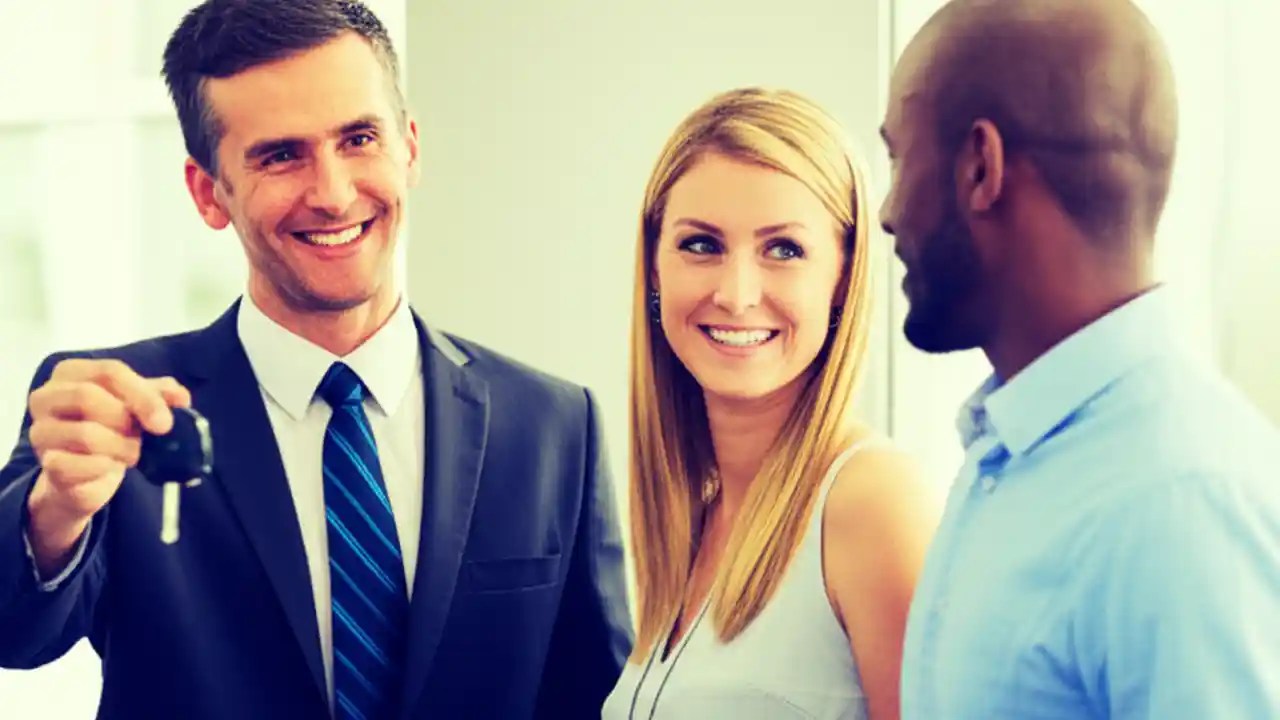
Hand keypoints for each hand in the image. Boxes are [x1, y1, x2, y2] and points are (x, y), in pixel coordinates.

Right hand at [24, 358, 190, 575]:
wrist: (87, 475)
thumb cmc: (113, 429)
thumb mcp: (139, 405)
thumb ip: (160, 395)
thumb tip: (180, 397)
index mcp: (71, 372)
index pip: (109, 371)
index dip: (142, 396)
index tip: (165, 422)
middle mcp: (47, 397)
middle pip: (88, 397)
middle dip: (126, 421)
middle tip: (141, 438)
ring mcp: (41, 431)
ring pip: (85, 434)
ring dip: (120, 448)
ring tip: (130, 453)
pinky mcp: (47, 464)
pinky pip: (79, 465)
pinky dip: (105, 469)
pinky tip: (110, 467)